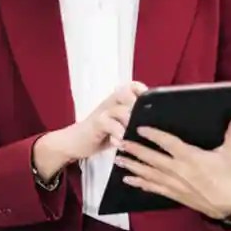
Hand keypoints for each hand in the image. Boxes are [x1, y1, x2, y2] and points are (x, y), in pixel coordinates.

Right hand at [32, 81, 147, 180]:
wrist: (73, 142)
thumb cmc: (100, 135)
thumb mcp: (119, 126)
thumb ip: (133, 122)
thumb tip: (157, 126)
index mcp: (118, 101)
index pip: (134, 87)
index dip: (143, 92)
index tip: (153, 107)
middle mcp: (111, 102)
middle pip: (128, 94)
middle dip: (138, 107)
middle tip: (145, 123)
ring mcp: (103, 111)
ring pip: (122, 110)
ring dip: (131, 123)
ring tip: (134, 135)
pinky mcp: (96, 122)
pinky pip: (110, 123)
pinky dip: (118, 133)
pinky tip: (120, 143)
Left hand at [114, 114, 230, 220]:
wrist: (229, 204)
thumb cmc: (229, 176)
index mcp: (191, 157)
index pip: (168, 143)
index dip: (153, 135)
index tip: (140, 128)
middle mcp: (179, 170)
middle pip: (151, 158)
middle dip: (134, 150)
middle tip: (120, 142)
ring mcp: (174, 183)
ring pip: (148, 173)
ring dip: (132, 166)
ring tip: (117, 159)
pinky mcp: (173, 194)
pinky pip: (153, 188)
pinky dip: (140, 183)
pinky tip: (128, 179)